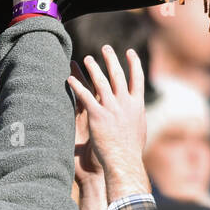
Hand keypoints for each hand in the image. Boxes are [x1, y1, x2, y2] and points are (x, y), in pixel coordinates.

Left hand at [68, 46, 149, 199]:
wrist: (123, 161)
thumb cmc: (130, 150)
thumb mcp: (139, 130)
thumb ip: (136, 117)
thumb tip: (137, 112)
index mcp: (137, 105)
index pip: (137, 79)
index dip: (134, 64)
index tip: (129, 52)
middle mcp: (125, 103)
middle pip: (117, 75)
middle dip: (111, 59)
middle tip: (105, 48)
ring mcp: (111, 108)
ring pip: (101, 82)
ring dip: (93, 68)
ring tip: (86, 58)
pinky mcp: (97, 115)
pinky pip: (84, 97)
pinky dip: (77, 86)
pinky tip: (70, 78)